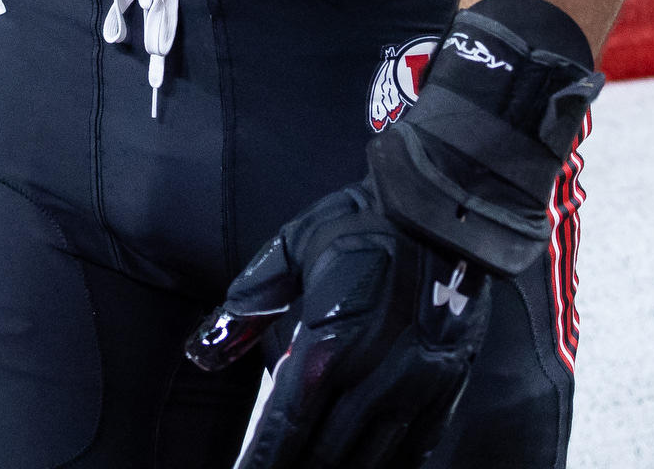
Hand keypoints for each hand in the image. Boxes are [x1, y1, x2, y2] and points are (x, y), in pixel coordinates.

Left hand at [189, 183, 485, 464]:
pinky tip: (371, 465)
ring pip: (372, 457)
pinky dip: (390, 463)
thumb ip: (250, 299)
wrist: (449, 210)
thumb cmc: (367, 221)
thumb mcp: (296, 244)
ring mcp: (417, 386)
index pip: (286, 425)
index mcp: (331, 342)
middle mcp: (375, 375)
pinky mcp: (449, 386)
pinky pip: (417, 445)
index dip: (263, 460)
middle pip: (327, 452)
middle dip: (297, 467)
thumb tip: (204, 347)